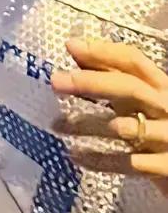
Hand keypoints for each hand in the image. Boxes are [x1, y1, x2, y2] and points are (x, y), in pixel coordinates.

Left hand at [52, 38, 167, 193]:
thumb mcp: (143, 101)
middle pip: (131, 88)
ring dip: (87, 125)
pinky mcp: (166, 166)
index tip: (71, 45)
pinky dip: (100, 160)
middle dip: (92, 82)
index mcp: (163, 88)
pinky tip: (75, 156)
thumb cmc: (162, 128)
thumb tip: (76, 51)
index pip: (135, 62)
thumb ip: (114, 79)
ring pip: (126, 127)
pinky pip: (128, 163)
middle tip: (56, 81)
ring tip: (56, 125)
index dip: (104, 52)